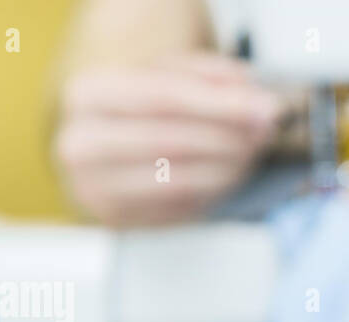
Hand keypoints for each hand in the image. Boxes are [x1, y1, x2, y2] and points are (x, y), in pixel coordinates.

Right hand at [55, 53, 281, 226]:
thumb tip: (248, 89)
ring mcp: (96, 190)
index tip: (264, 106)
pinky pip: (180, 207)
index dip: (220, 103)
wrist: (105, 143)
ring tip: (253, 151)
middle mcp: (82, 146)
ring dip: (228, 167)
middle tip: (266, 130)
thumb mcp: (167, 75)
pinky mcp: (120, 219)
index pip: (163, 96)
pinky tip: (231, 173)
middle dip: (229, 136)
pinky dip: (215, 190)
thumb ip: (207, 76)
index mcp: (88, 96)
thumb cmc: (140, 108)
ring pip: (179, 179)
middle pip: (172, 140)